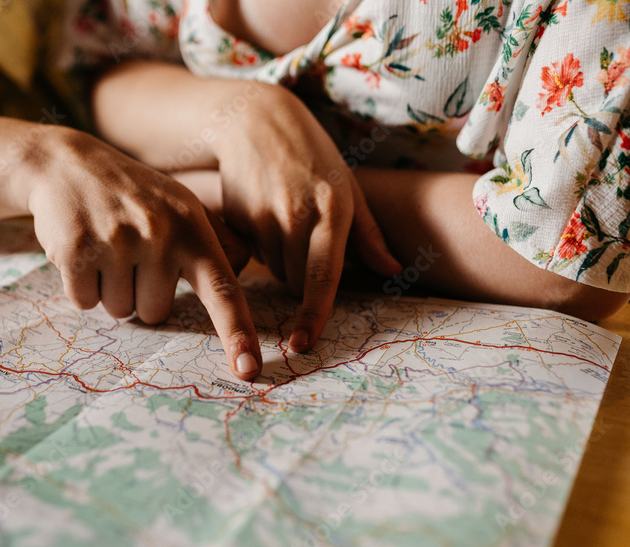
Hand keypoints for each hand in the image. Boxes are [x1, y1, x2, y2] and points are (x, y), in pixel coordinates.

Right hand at [23, 128, 261, 379]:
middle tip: (129, 254)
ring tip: (106, 249)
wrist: (68, 165)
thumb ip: (216, 240)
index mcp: (194, 228)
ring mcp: (118, 240)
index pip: (223, 290)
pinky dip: (81, 286)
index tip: (249, 369)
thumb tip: (243, 267)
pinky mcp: (78, 249)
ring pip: (120, 311)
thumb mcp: (183, 207)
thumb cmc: (135, 197)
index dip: (236, 333)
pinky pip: (85, 302)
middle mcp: (161, 233)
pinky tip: (83, 252)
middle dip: (139, 293)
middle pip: (157, 312)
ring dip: (110, 290)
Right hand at [212, 84, 401, 351]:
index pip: (323, 277)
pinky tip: (263, 214)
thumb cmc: (313, 156)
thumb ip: (369, 234)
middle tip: (303, 247)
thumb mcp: (349, 186)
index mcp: (333, 209)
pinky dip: (259, 246)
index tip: (303, 343)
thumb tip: (392, 271)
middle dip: (300, 279)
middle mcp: (298, 214)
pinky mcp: (237, 215)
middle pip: (294, 281)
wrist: (256, 120)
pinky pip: (250, 252)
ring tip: (284, 221)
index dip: (314, 314)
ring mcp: (264, 215)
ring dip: (280, 262)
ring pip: (272, 269)